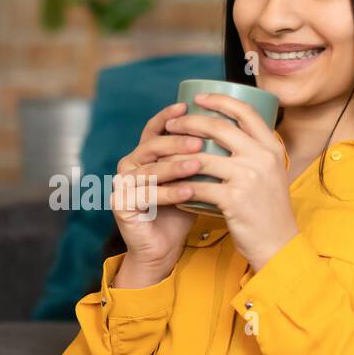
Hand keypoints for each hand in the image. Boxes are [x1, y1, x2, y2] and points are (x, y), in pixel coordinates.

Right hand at [110, 102, 202, 280]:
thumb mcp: (192, 178)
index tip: (188, 105)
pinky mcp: (121, 204)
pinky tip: (189, 192)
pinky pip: (148, 195)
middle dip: (177, 142)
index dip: (168, 116)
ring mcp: (122, 184)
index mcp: (143, 155)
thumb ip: (199, 156)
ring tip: (199, 165)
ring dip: (175, 167)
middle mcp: (129, 165)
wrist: (163, 249)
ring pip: (150, 170)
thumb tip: (231, 129)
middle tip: (200, 141)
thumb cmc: (181, 210)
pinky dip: (170, 193)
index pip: (154, 129)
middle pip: (152, 146)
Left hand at [163, 92, 299, 272]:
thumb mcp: (272, 173)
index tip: (199, 98)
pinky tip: (170, 182)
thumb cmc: (269, 209)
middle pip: (219, 128)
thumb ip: (256, 152)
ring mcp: (248, 177)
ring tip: (164, 154)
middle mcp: (262, 157)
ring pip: (202, 157)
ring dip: (177, 154)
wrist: (278, 243)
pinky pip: (198, 185)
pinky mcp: (233, 199)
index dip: (220, 100)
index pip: (245, 111)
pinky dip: (181, 184)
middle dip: (190, 122)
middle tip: (172, 124)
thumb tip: (229, 131)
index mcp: (272, 147)